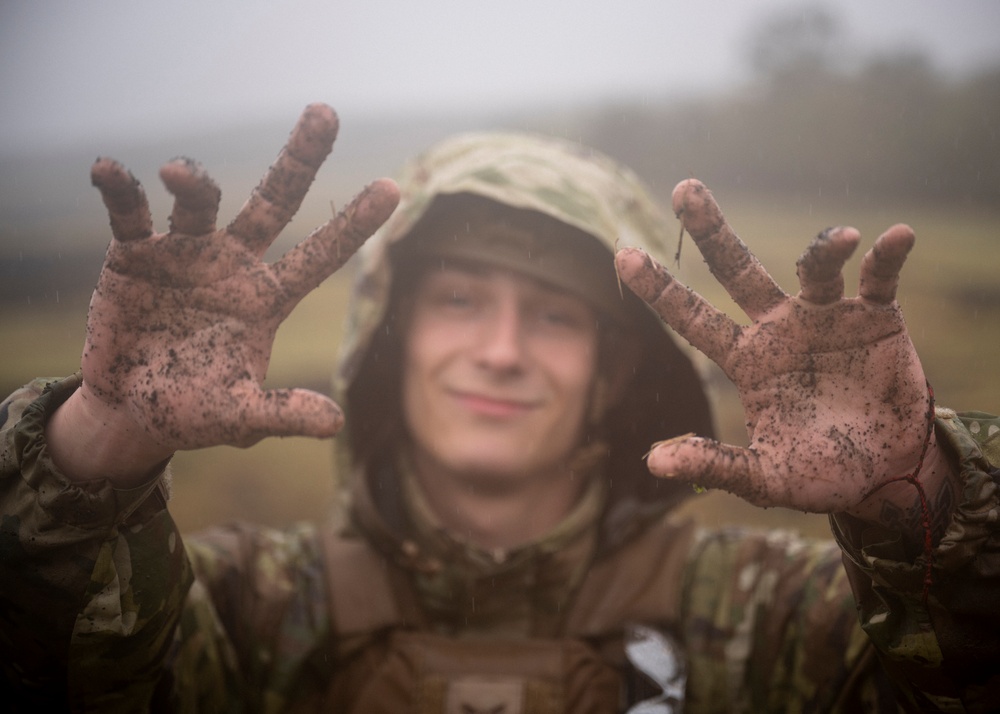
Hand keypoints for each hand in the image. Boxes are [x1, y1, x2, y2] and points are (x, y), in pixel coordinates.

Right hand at [48, 104, 398, 482]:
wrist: (132, 410)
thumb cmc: (195, 410)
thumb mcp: (240, 416)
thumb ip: (282, 414)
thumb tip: (336, 423)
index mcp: (267, 297)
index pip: (321, 254)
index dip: (355, 223)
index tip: (394, 187)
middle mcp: (233, 264)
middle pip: (275, 201)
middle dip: (300, 158)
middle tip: (325, 111)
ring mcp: (185, 254)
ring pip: (201, 201)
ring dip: (192, 182)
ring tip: (180, 175)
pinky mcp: (135, 256)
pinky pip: (129, 213)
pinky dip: (121, 191)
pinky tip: (108, 171)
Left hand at [615, 180, 938, 516]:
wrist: (886, 475)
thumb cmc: (819, 474)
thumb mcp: (764, 477)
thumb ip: (714, 465)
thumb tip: (652, 462)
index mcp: (746, 359)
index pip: (693, 318)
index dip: (661, 289)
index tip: (623, 255)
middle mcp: (779, 328)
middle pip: (739, 270)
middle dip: (713, 230)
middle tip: (684, 188)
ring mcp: (826, 318)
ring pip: (814, 269)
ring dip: (826, 250)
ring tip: (842, 240)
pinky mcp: (875, 319)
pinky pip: (879, 279)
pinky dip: (887, 257)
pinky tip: (897, 238)